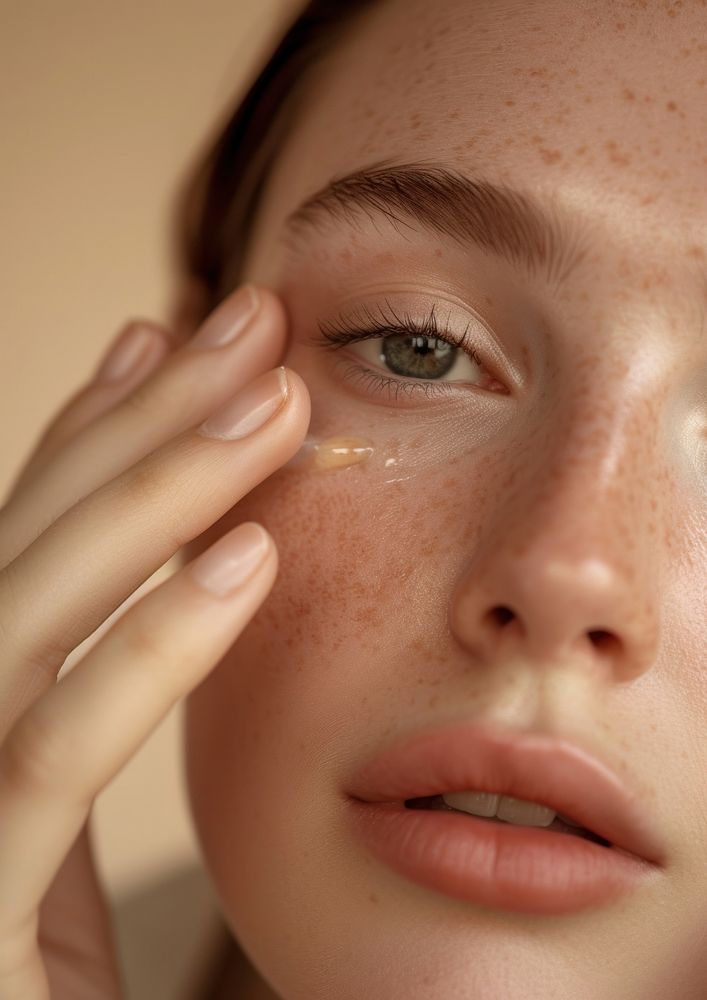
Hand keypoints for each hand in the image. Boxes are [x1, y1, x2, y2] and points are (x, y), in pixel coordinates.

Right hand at [0, 285, 309, 998]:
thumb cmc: (39, 977)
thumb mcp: (51, 812)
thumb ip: (79, 690)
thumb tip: (167, 560)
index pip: (27, 545)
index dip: (96, 430)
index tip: (178, 335)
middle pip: (31, 548)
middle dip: (143, 423)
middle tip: (252, 321)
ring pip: (28, 618)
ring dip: (155, 494)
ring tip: (270, 399)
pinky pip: (49, 758)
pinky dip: (145, 649)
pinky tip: (247, 561)